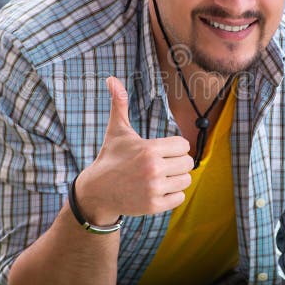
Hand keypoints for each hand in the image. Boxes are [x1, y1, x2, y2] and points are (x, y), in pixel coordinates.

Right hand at [74, 77, 193, 224]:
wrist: (97, 191)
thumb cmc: (110, 157)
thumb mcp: (116, 131)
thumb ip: (119, 103)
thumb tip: (111, 78)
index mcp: (149, 149)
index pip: (184, 146)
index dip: (174, 147)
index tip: (161, 151)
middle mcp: (153, 169)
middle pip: (188, 163)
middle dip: (176, 163)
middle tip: (161, 165)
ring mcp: (154, 189)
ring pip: (186, 180)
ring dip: (175, 179)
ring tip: (159, 177)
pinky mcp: (154, 206)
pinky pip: (179, 198)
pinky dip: (171, 195)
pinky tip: (156, 190)